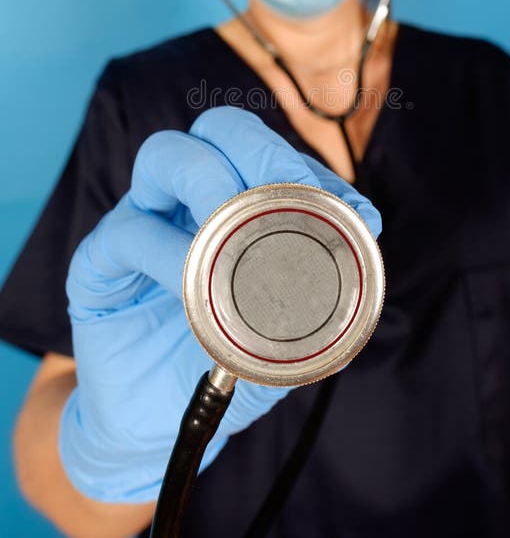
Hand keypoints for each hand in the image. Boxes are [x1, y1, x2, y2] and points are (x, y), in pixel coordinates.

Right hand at [59, 107, 380, 502]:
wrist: (154, 422)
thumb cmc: (223, 361)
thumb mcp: (286, 330)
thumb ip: (323, 284)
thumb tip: (367, 227)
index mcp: (237, 200)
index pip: (273, 151)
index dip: (311, 168)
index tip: (351, 212)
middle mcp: (190, 196)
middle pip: (219, 128)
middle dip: (260, 150)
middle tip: (288, 196)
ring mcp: (143, 217)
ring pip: (166, 154)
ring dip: (209, 184)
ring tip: (234, 237)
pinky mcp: (101, 258)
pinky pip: (130, 231)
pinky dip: (169, 254)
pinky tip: (193, 295)